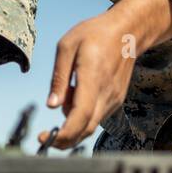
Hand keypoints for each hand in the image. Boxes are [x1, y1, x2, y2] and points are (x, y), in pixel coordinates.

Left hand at [40, 0, 171, 149]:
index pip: (80, 115)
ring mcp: (114, 99)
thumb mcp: (67, 46)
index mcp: (92, 76)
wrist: (127, 32)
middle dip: (64, 140)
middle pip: (85, 129)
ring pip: (91, 125)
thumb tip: (51, 106)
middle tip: (45, 136)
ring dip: (73, 123)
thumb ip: (59, 78)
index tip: (44, 137)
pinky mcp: (116, 101)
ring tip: (68, 92)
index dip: (63, 133)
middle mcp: (106, 92)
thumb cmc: (95, 34)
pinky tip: (78, 94)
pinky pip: (96, 117)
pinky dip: (82, 116)